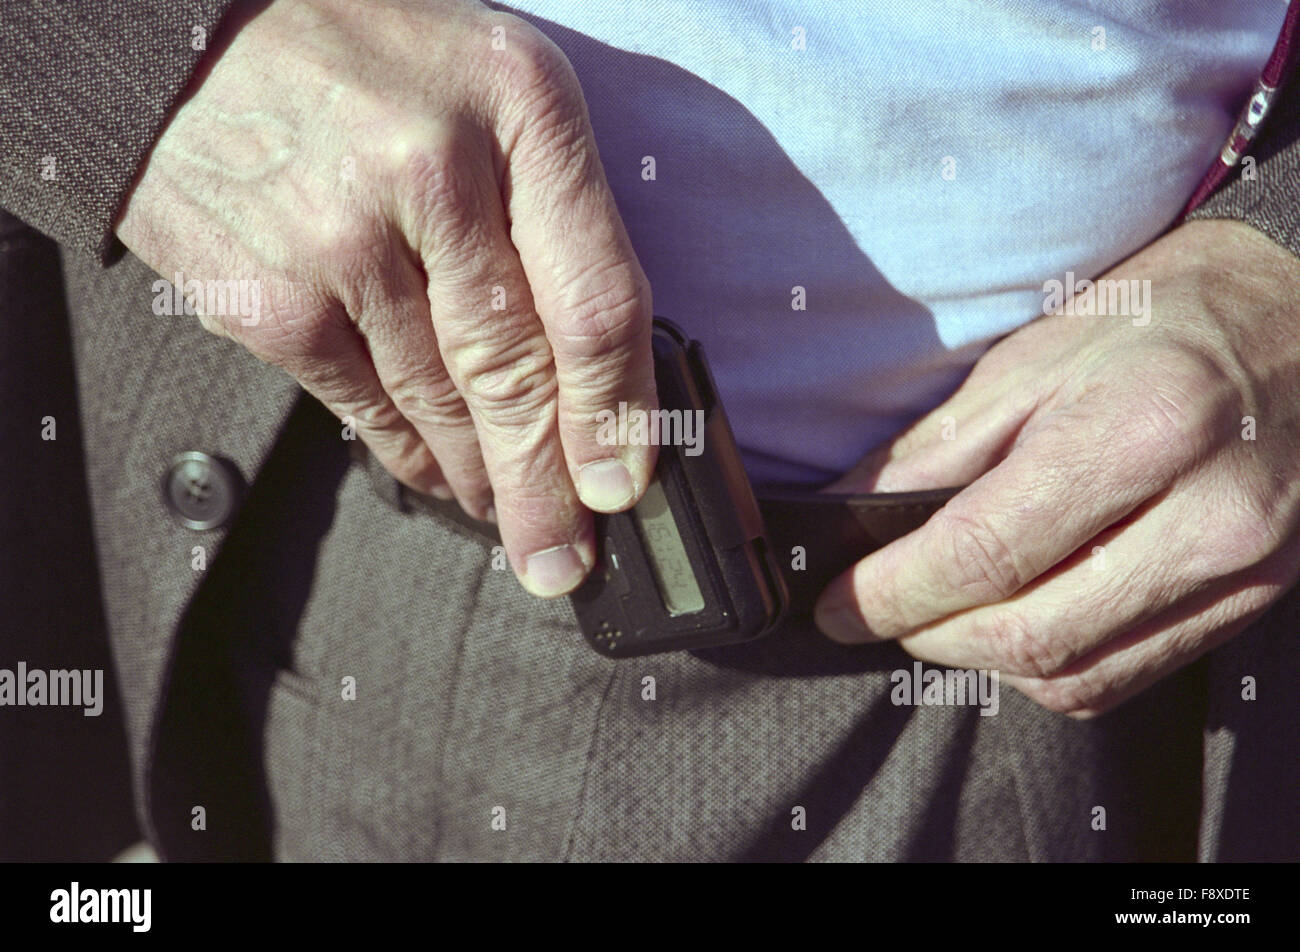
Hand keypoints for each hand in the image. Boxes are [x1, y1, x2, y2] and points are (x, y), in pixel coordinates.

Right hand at [114, 0, 655, 596]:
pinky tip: (436, 476)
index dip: (618, 411)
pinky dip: (408, 454)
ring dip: (481, 477)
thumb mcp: (495, 88)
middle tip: (564, 557)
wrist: (192, 31)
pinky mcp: (268, 296)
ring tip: (509, 516)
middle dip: (547, 484)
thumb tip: (596, 369)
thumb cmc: (370, 59)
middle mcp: (433, 172)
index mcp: (520, 108)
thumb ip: (554, 208)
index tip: (622, 485)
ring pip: (441, 402)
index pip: (596, 296)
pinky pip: (363, 406)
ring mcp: (342, 240)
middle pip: (516, 373)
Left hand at [814, 219, 1299, 715]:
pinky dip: (1048, 668)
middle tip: (874, 610)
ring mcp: (1243, 571)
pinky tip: (1013, 624)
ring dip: (981, 659)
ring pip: (1073, 674)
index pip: (986, 553)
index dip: (894, 592)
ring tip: (938, 614)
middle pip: (1027, 633)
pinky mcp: (1255, 600)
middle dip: (926, 633)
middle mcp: (1205, 517)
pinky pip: (1124, 676)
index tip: (837, 605)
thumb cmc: (1166, 316)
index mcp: (1141, 431)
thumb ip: (944, 445)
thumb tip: (854, 512)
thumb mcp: (1040, 351)